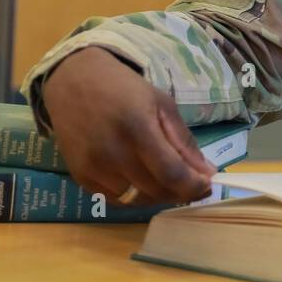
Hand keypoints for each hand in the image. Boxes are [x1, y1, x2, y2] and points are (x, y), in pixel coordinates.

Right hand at [41, 46, 216, 205]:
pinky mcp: (80, 177)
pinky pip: (116, 200)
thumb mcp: (161, 104)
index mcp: (137, 128)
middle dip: (180, 192)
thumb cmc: (122, 88)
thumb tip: (207, 173)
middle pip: (156, 191)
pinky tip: (143, 180)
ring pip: (137, 200)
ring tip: (167, 180)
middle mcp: (112, 152)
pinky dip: (135, 196)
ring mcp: (93, 168)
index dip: (194, 187)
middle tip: (192, 183)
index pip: (171, 173)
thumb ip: (184, 141)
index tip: (208, 186)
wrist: (72, 81)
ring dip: (158, 196)